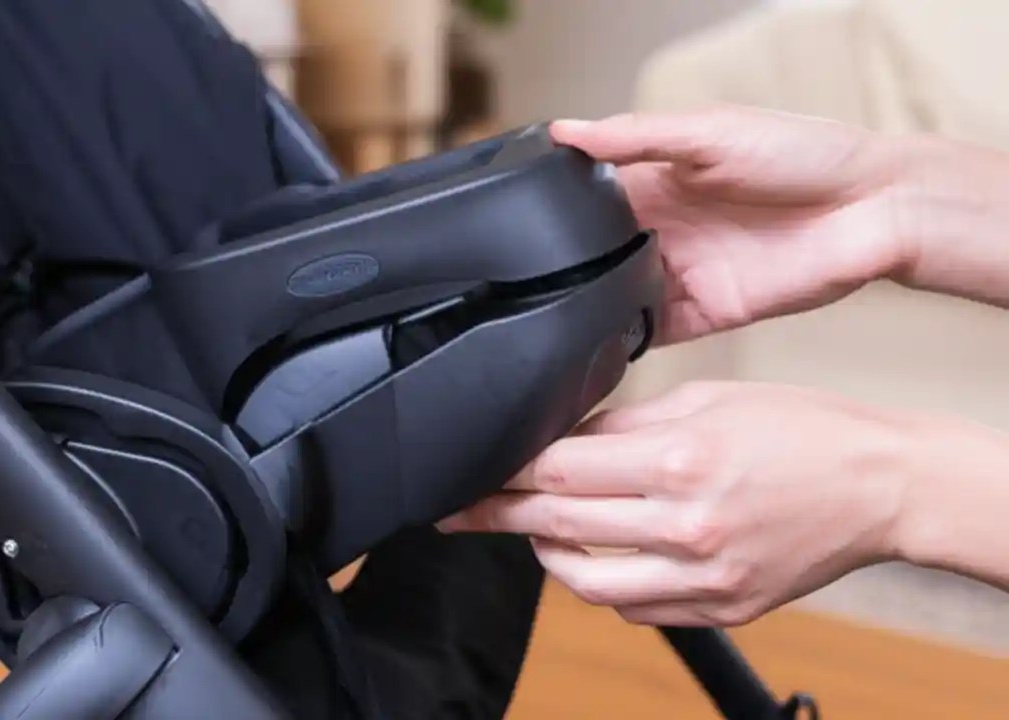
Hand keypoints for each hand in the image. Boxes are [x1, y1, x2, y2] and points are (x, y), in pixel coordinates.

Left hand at [440, 382, 914, 625]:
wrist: (883, 485)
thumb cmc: (804, 429)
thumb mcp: (708, 398)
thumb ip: (626, 421)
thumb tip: (564, 436)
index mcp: (680, 459)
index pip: (558, 471)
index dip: (504, 472)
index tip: (473, 471)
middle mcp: (686, 524)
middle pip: (557, 525)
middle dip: (497, 515)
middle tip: (459, 510)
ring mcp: (703, 576)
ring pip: (586, 584)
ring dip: (545, 556)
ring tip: (531, 532)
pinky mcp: (720, 607)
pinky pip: (636, 610)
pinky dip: (604, 586)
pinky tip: (597, 558)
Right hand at [552, 106, 908, 344]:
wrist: (875, 208)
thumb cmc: (805, 153)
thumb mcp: (710, 131)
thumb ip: (635, 137)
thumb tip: (564, 131)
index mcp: (659, 182)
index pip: (591, 201)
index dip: (557, 212)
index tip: (520, 221)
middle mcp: (666, 231)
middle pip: (598, 255)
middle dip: (568, 266)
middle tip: (530, 275)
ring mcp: (684, 274)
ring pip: (618, 297)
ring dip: (592, 305)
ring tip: (553, 310)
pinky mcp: (709, 312)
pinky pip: (654, 333)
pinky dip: (626, 339)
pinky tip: (599, 338)